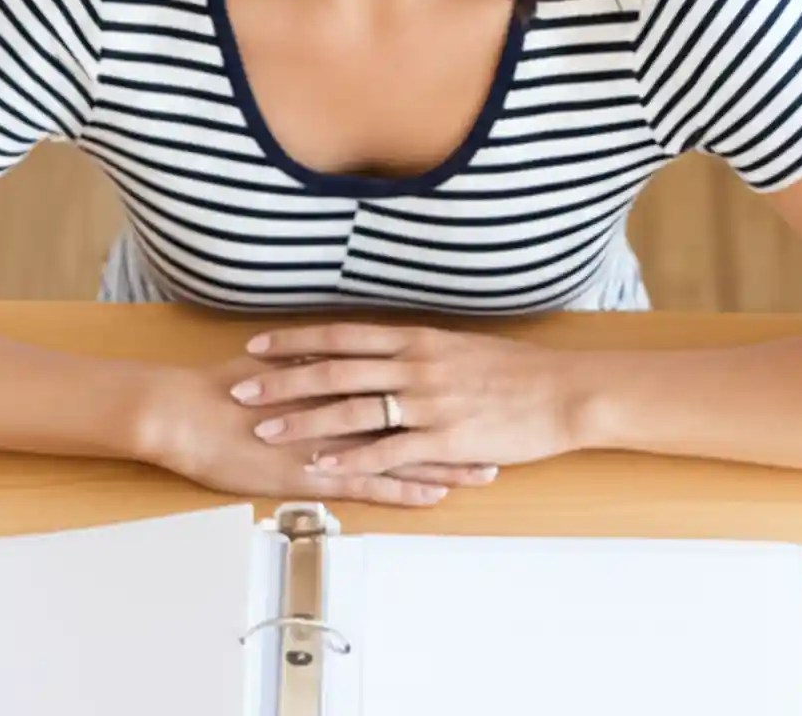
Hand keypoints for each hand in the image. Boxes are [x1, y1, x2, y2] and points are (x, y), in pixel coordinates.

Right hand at [138, 358, 486, 506]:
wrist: (182, 412)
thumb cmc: (221, 388)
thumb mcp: (274, 363)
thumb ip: (309, 358)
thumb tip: (330, 348)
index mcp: (335, 374)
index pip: (402, 377)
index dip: (445, 385)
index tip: (482, 388)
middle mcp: (343, 403)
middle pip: (417, 412)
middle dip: (462, 422)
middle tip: (505, 428)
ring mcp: (332, 441)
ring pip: (404, 451)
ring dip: (447, 460)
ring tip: (488, 468)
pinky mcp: (314, 473)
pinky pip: (370, 483)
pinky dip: (405, 488)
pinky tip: (435, 493)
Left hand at [229, 324, 584, 474]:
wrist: (563, 392)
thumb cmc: (516, 371)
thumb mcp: (460, 346)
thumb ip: (417, 349)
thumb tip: (383, 349)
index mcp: (417, 339)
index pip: (341, 336)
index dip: (295, 341)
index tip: (256, 345)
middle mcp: (414, 365)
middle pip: (334, 371)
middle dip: (282, 380)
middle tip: (239, 389)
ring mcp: (428, 402)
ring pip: (351, 410)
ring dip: (304, 420)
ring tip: (264, 429)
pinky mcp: (444, 438)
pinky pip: (387, 450)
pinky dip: (349, 458)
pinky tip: (318, 465)